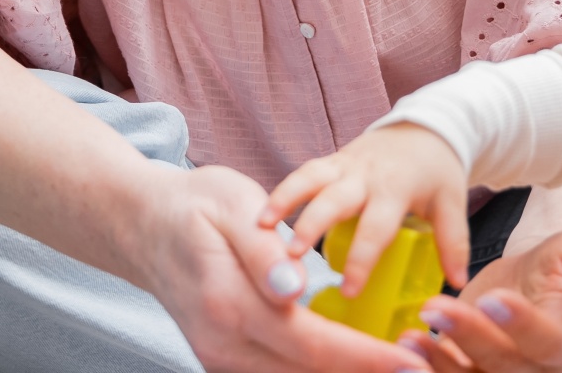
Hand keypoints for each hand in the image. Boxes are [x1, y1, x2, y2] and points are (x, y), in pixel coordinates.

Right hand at [128, 163, 435, 372]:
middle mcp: (222, 343)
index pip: (311, 342)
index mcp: (228, 302)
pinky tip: (353, 362)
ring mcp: (219, 358)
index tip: (411, 360)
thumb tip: (294, 290)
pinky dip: (318, 370)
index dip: (365, 356)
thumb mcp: (231, 205)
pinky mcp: (224, 361)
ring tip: (394, 366)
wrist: (142, 226)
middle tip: (420, 368)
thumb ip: (265, 251)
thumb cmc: (194, 206)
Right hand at [260, 123, 472, 293]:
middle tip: (290, 257)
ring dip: (284, 201)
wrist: (425, 127)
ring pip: (308, 179)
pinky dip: (282, 192)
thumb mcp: (451, 204)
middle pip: (333, 200)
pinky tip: (261, 216)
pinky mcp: (330, 161)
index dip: (361, 260)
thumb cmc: (436, 172)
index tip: (347, 290)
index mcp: (395, 189)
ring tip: (260, 228)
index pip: (376, 229)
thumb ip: (452, 242)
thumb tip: (457, 283)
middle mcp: (365, 175)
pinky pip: (302, 174)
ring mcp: (343, 165)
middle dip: (311, 226)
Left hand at [396, 228, 561, 372]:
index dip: (522, 326)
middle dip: (469, 338)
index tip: (493, 298)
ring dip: (438, 366)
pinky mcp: (474, 366)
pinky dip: (426, 367)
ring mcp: (505, 371)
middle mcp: (540, 368)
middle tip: (435, 307)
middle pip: (504, 365)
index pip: (550, 343)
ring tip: (409, 338)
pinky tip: (403, 346)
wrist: (549, 276)